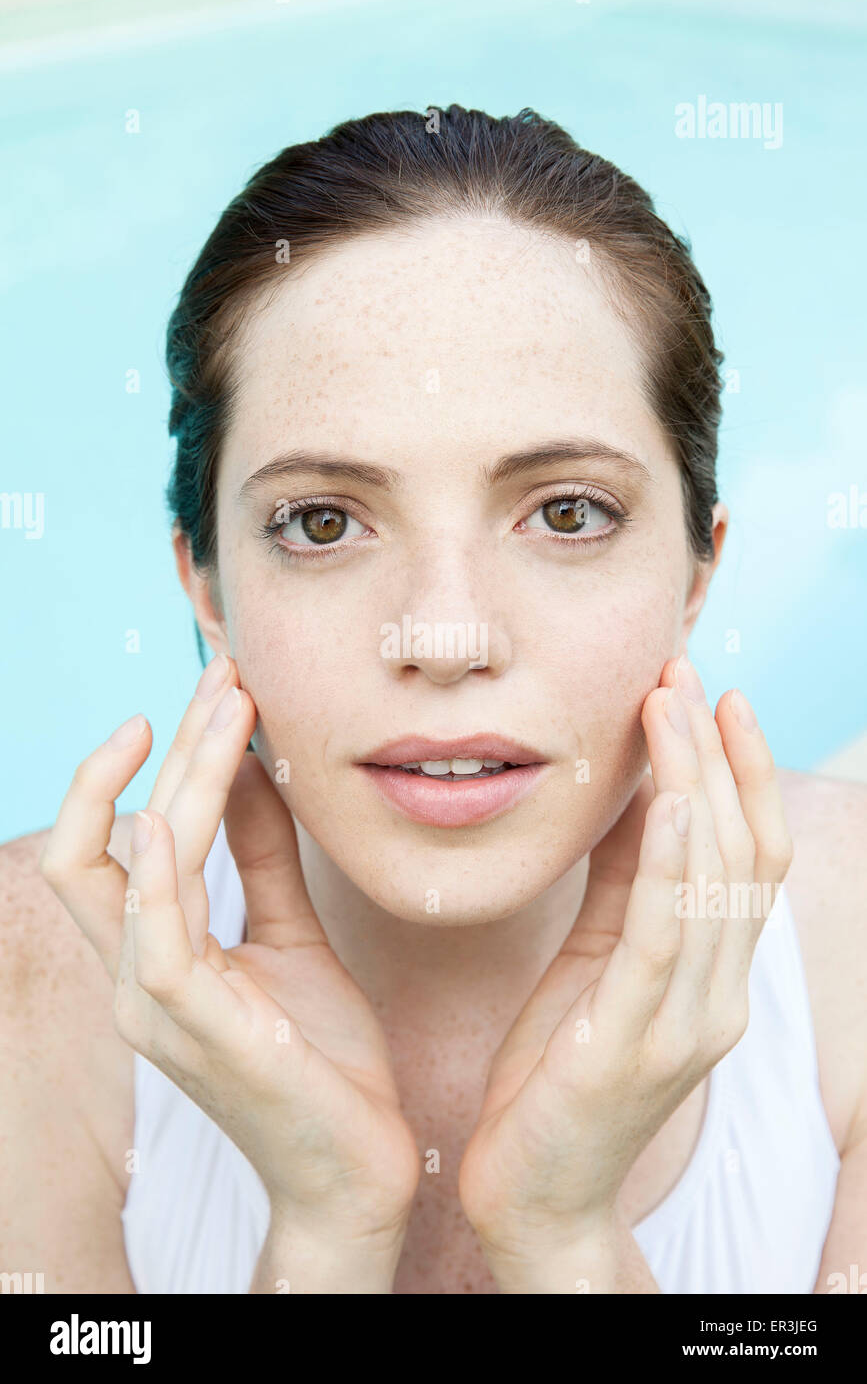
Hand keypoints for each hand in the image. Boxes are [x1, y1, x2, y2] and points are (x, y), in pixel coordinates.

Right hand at [39, 656, 419, 1278]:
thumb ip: (260, 860)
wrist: (360, 1163)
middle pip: (99, 841)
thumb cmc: (323, 1057)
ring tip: (234, 707)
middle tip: (226, 676)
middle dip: (160, 748)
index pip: (112, 842)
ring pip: (130, 868)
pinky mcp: (198, 1030)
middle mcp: (136, 977)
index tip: (218, 693)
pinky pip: (155, 937)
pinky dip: (158, 868)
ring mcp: (156, 1007)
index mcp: (153, 955)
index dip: (148, 763)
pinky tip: (176, 810)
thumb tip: (244, 770)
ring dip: (179, 780)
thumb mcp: (290, 934)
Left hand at [457, 655, 792, 1281]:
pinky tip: (665, 800)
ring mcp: (686, 1021)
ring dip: (696, 782)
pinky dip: (672, 862)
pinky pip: (664, 937)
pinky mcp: (634, 1041)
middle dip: (716, 754)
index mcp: (710, 973)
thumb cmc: (556, 1071)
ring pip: (714, 879)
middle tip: (682, 673)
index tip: (716, 694)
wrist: (531, 1191)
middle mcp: (719, 993)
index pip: (751, 854)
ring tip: (668, 706)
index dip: (745, 771)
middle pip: (741, 851)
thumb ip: (625, 887)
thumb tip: (638, 794)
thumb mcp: (596, 960)